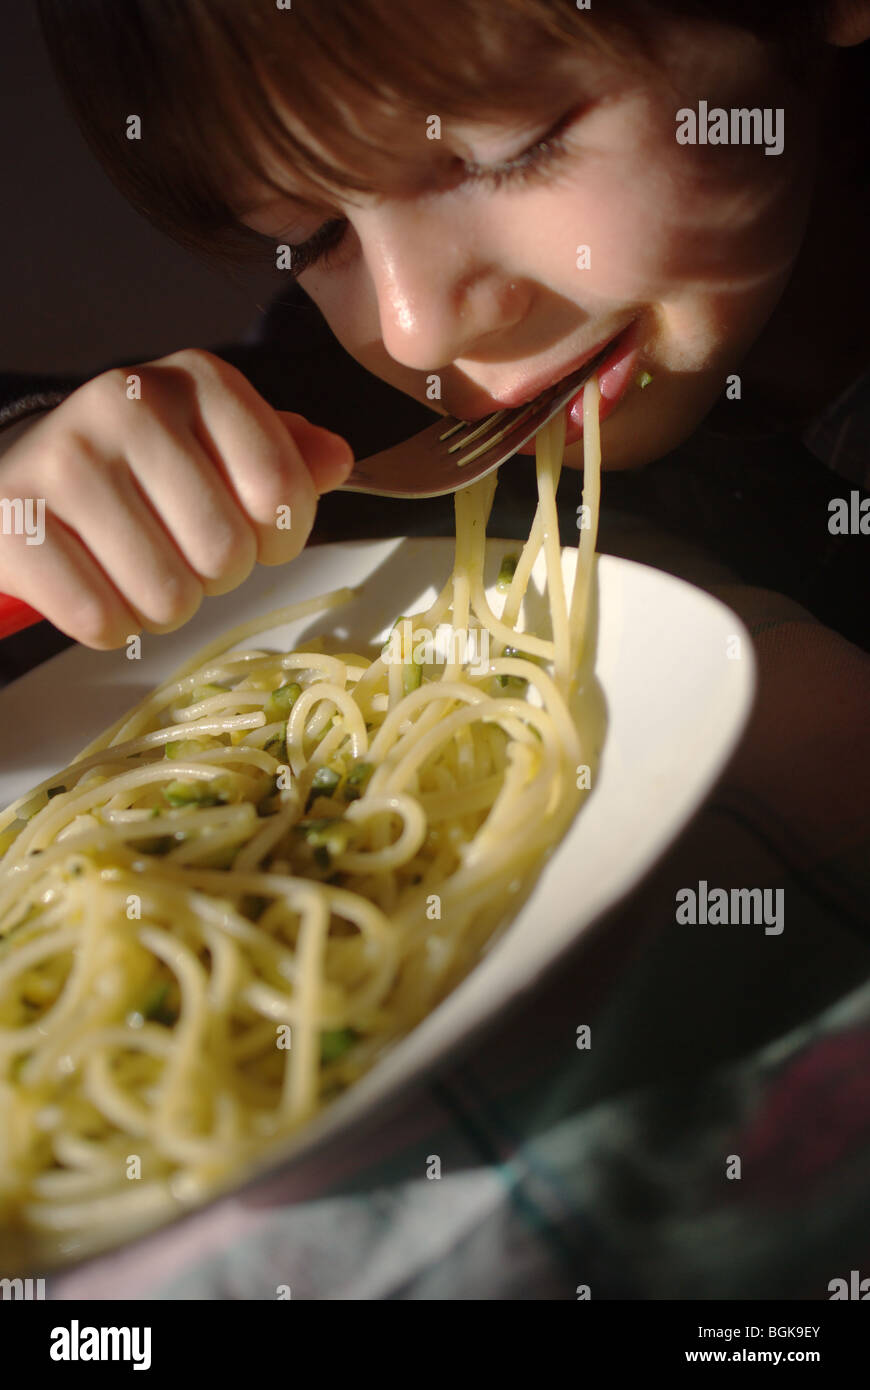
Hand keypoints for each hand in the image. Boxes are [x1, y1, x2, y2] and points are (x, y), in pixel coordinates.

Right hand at [0, 349, 352, 647]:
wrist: (25, 479)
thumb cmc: (142, 472)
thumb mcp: (220, 447)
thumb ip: (286, 455)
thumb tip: (335, 461)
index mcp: (195, 380)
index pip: (281, 487)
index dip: (281, 537)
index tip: (257, 538)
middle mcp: (127, 403)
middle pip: (226, 552)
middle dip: (217, 579)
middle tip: (186, 558)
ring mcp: (64, 458)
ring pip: (167, 596)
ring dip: (163, 609)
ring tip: (139, 573)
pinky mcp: (14, 518)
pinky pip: (100, 618)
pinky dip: (110, 626)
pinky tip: (97, 589)